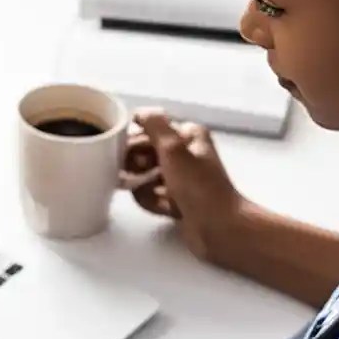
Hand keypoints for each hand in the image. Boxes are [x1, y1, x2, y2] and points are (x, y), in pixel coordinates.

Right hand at [122, 108, 246, 261]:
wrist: (219, 227)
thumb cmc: (197, 186)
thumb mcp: (174, 149)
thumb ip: (154, 125)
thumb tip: (140, 110)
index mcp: (188, 135)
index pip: (151, 129)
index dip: (133, 140)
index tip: (119, 154)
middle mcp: (186, 153)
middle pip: (147, 152)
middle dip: (135, 165)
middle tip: (128, 176)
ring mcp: (183, 178)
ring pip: (147, 176)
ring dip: (142, 186)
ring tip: (149, 194)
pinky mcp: (179, 200)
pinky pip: (154, 196)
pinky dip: (153, 201)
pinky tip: (162, 208)